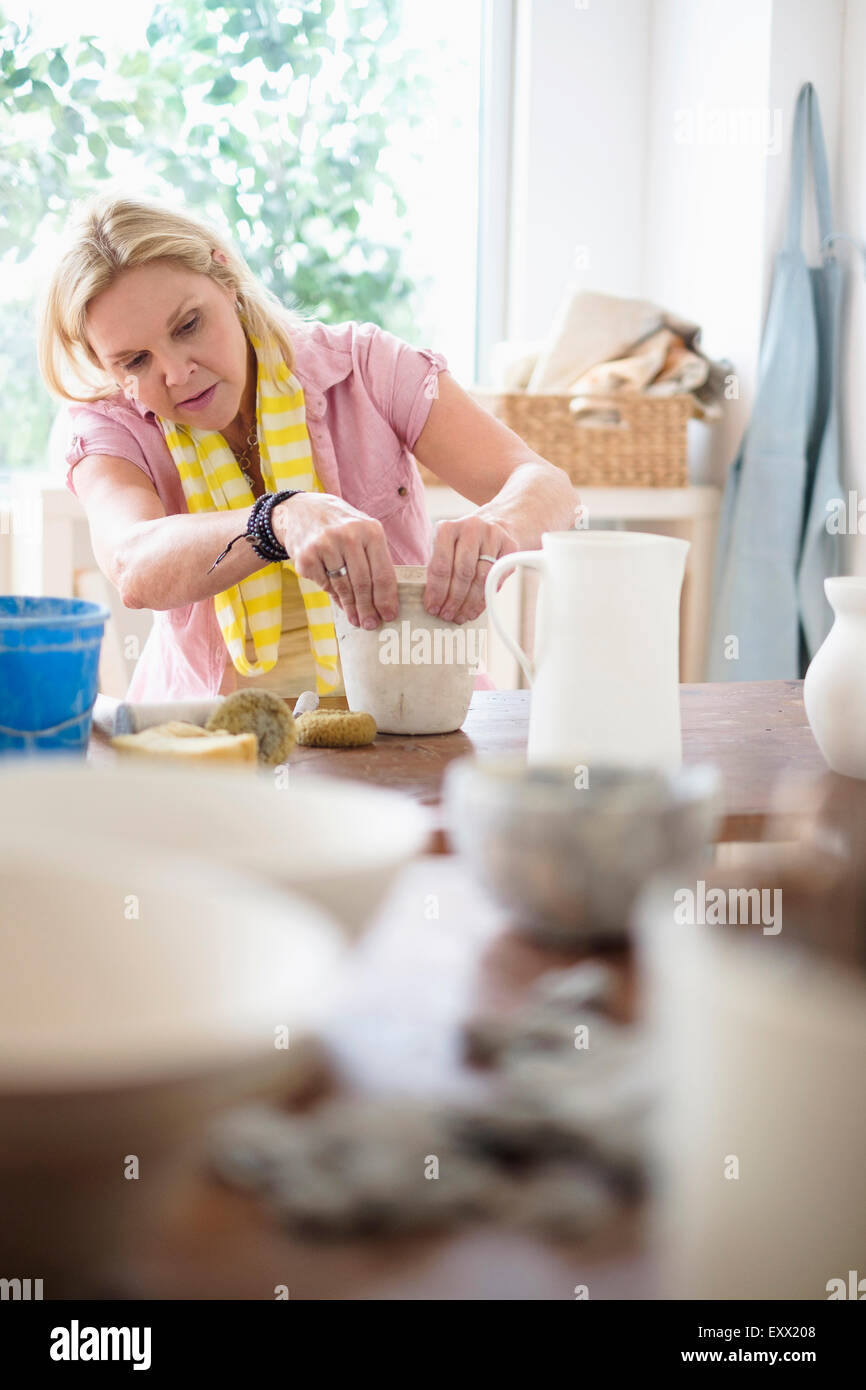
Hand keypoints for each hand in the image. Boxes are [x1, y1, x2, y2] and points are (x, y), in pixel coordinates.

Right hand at [271, 493, 397, 627]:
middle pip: (362, 583)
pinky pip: (324, 585)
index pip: (383, 572)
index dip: (386, 598)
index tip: (389, 616)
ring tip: (356, 620)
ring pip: (343, 587)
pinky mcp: (306, 556)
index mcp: (370, 530)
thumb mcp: (361, 532)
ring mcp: (325, 545)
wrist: (299, 510)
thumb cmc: (339, 526)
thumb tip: (382, 601)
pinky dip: (332, 595)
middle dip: (368, 609)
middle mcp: (349, 535)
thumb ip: (374, 560)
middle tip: (371, 624)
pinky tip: (338, 600)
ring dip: (351, 608)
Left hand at [424, 513, 518, 622]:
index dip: (437, 591)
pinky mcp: (510, 544)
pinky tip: (476, 608)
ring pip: (481, 577)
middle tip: (448, 615)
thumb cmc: (461, 545)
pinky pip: (497, 578)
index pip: (441, 565)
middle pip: (462, 572)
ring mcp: (492, 535)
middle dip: (454, 599)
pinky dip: (486, 597)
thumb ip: (438, 571)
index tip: (433, 608)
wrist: (492, 526)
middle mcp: (470, 527)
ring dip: (470, 602)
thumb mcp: (444, 550)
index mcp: (447, 528)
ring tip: (461, 615)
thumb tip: (433, 603)